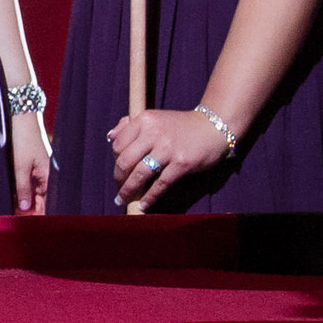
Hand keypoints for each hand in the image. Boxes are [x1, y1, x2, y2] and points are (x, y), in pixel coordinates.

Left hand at [10, 109, 50, 213]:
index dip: (38, 215)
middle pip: (39, 200)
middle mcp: (46, 175)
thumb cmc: (23, 138)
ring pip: (32, 193)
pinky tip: (13, 197)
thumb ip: (23, 188)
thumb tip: (25, 208)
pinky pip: (27, 184)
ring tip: (12, 212)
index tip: (28, 226)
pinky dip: (21, 191)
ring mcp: (38, 170)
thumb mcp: (20, 166)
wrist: (20, 116)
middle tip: (15, 220)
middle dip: (29, 211)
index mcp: (49, 176)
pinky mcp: (30, 166)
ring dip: (23, 202)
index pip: (47, 203)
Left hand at [108, 107, 229, 209]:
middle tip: (119, 188)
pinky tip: (143, 205)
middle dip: (119, 178)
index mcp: (145, 120)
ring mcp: (168, 149)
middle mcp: (154, 133)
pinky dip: (149, 197)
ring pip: (139, 175)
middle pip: (125, 161)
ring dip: (128, 190)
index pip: (118, 145)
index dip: (115, 160)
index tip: (119, 170)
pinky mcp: (181, 163)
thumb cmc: (180, 125)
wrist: (212, 127)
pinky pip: (160, 185)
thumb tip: (110, 136)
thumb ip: (130, 124)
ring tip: (123, 199)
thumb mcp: (154, 118)